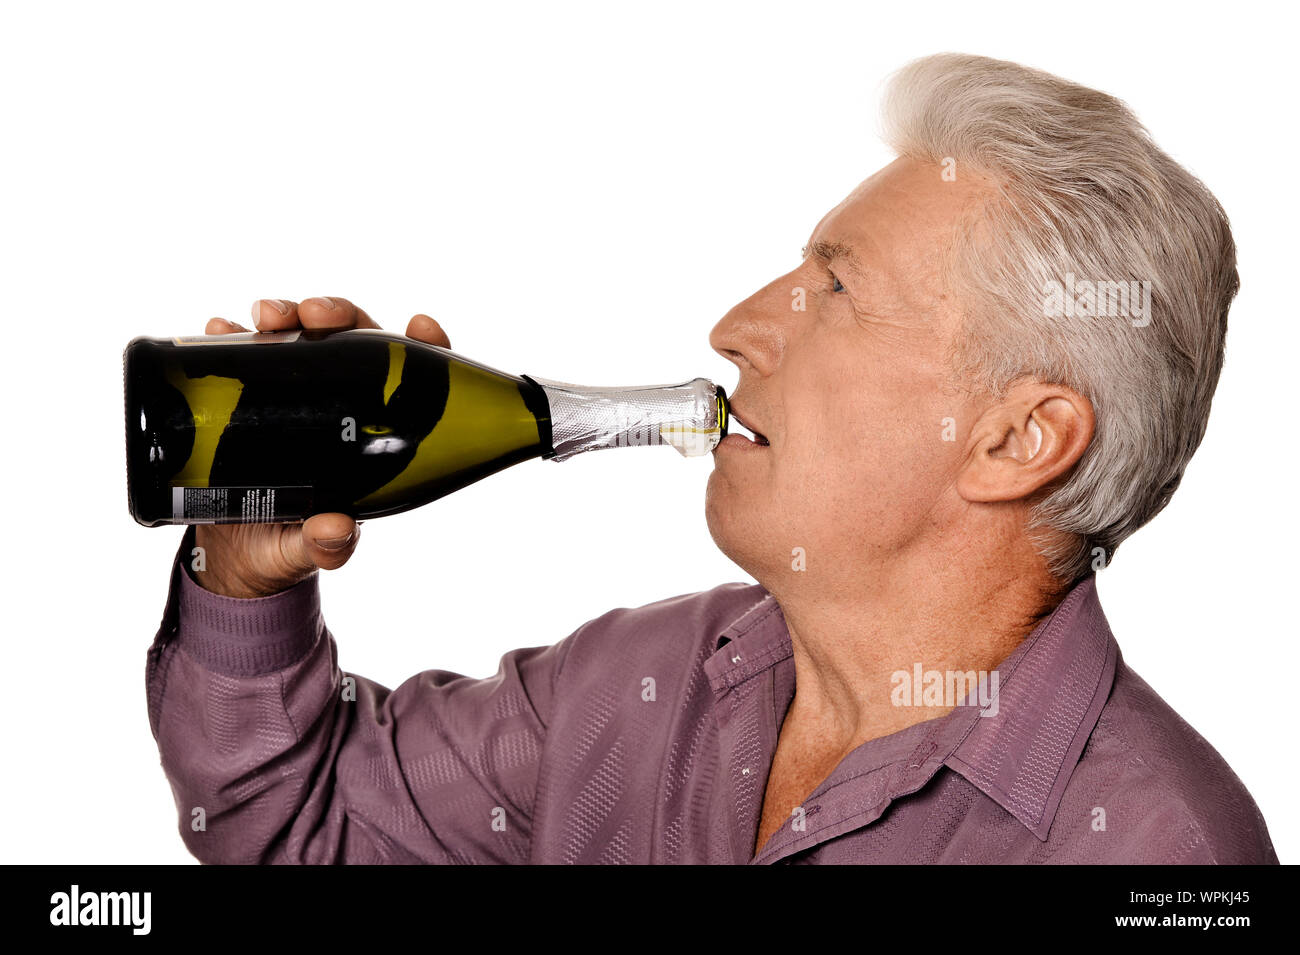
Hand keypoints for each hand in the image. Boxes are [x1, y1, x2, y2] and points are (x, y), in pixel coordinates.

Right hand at [193, 296, 450, 597]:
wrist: (227, 558)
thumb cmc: (285, 547)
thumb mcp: (309, 550)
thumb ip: (326, 546)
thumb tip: (336, 530)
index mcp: (371, 436)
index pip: (408, 378)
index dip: (423, 345)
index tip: (419, 325)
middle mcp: (336, 406)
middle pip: (350, 341)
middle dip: (336, 314)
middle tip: (312, 315)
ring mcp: (288, 398)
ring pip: (297, 337)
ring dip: (284, 315)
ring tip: (265, 319)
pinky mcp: (242, 397)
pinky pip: (240, 354)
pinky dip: (230, 336)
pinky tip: (220, 331)